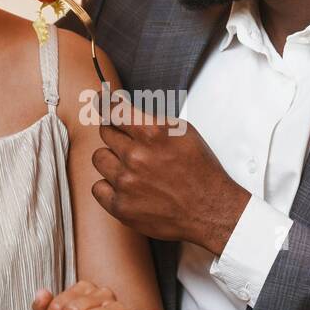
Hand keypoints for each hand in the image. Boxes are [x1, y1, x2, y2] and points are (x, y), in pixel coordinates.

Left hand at [90, 101, 249, 254]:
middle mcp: (136, 156)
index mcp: (153, 133)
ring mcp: (126, 182)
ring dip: (113, 160)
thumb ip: (150, 119)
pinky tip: (128, 187)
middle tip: (134, 144)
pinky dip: (110, 187)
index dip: (104, 101)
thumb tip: (122, 106)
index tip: (100, 98)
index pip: (113, 109)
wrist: (211, 211)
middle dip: (118, 134)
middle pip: (105, 132)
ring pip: (99, 158)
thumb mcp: (183, 133)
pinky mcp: (120, 206)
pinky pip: (98, 187)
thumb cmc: (200, 170)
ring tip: (134, 168)